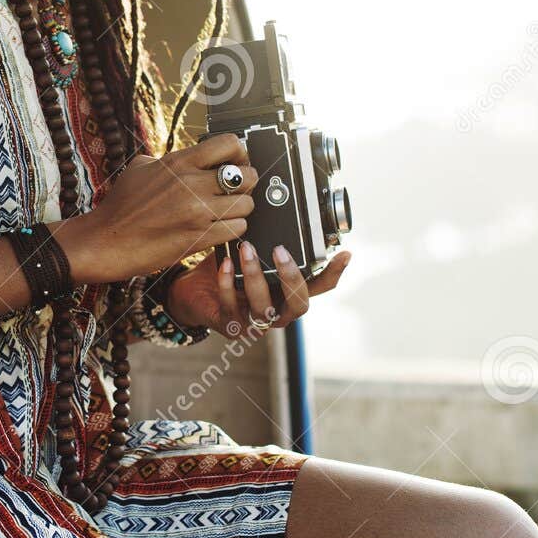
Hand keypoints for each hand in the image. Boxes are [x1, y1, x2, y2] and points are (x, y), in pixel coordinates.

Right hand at [54, 135, 255, 283]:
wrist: (105, 241)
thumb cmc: (119, 207)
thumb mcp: (140, 168)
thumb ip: (169, 160)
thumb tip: (188, 157)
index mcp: (179, 162)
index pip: (230, 144)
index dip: (240, 154)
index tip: (236, 162)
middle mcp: (192, 184)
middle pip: (247, 176)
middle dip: (246, 185)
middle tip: (236, 192)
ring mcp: (197, 212)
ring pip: (247, 205)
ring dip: (240, 211)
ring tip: (226, 213)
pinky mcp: (199, 238)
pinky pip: (237, 230)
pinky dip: (232, 230)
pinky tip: (219, 230)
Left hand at [165, 245, 352, 335]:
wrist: (193, 291)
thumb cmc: (228, 269)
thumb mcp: (252, 253)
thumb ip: (268, 242)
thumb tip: (280, 211)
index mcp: (288, 294)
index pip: (320, 287)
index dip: (334, 273)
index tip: (344, 253)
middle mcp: (277, 312)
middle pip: (299, 304)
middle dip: (291, 277)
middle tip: (280, 251)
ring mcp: (255, 323)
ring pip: (263, 307)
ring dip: (256, 277)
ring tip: (247, 249)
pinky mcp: (231, 326)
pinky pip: (231, 307)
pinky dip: (228, 284)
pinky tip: (225, 264)